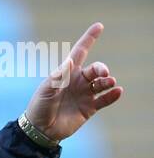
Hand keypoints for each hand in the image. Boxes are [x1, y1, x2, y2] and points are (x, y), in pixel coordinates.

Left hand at [24, 23, 122, 142]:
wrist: (40, 130)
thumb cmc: (40, 106)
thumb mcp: (46, 90)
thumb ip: (58, 76)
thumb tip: (70, 61)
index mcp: (68, 73)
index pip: (80, 52)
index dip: (89, 39)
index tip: (98, 26)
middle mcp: (79, 81)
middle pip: (95, 69)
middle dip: (102, 69)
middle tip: (104, 73)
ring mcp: (85, 95)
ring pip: (102, 84)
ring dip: (108, 82)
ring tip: (110, 82)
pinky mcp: (89, 108)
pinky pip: (104, 100)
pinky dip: (112, 96)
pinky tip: (118, 91)